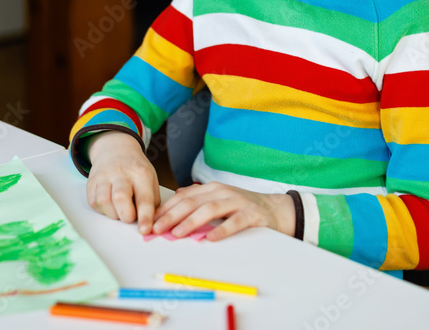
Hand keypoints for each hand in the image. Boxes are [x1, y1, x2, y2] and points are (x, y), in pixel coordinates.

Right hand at [85, 131, 160, 233]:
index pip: (144, 198)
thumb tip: (152, 223)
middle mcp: (121, 173)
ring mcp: (104, 176)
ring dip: (112, 214)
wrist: (116, 148)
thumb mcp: (151, 179)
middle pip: (120, 198)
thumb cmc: (136, 169)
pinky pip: (93, 202)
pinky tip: (110, 205)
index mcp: (141, 174)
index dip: (145, 217)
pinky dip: (102, 210)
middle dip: (125, 215)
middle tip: (129, 217)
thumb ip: (153, 201)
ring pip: (103, 201)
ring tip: (119, 211)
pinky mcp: (91, 182)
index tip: (144, 230)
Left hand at [151, 182, 294, 240]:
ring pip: (210, 210)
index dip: (166, 209)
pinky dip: (222, 230)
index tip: (152, 222)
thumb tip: (174, 201)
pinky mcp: (253, 214)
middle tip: (158, 230)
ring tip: (178, 233)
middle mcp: (223, 192)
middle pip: (193, 202)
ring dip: (191, 222)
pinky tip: (211, 238)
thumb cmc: (243, 207)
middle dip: (172, 216)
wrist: (276, 209)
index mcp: (212, 189)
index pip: (184, 197)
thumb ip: (198, 201)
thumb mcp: (218, 200)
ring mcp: (238, 202)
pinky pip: (235, 222)